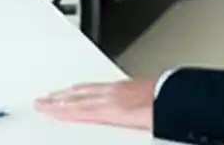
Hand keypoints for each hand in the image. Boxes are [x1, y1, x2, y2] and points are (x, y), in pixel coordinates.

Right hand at [34, 78, 155, 130]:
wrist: (181, 98)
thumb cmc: (164, 116)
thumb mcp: (138, 132)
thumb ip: (115, 132)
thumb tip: (101, 140)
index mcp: (111, 110)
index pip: (78, 110)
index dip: (58, 110)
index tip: (43, 107)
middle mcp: (112, 96)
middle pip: (78, 98)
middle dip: (57, 99)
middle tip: (41, 100)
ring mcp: (120, 88)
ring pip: (87, 89)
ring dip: (69, 91)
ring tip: (57, 93)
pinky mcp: (128, 84)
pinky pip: (100, 84)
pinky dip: (87, 86)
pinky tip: (87, 88)